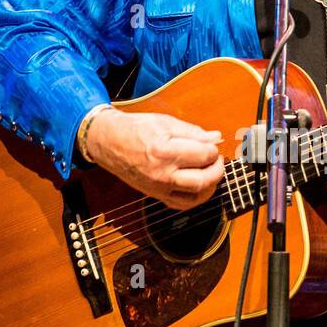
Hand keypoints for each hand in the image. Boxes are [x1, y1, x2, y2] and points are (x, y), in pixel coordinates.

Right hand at [84, 109, 224, 209]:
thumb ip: (193, 132)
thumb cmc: (135, 129)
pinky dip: (195, 198)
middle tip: (217, 160)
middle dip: (217, 170)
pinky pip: (181, 204)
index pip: (203, 155)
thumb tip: (216, 138)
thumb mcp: (165, 122)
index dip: (213, 150)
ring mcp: (158, 187)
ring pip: (195, 197)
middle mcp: (162, 173)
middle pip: (203, 180)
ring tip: (211, 173)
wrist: (108, 142)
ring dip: (210, 187)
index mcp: (164, 151)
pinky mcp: (155, 195)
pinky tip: (200, 187)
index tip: (212, 145)